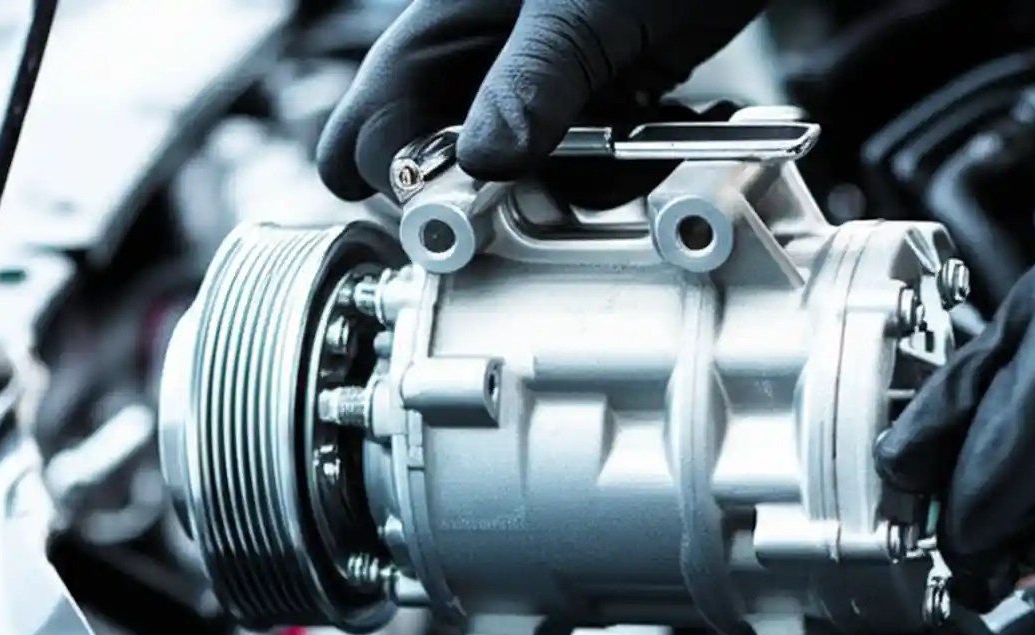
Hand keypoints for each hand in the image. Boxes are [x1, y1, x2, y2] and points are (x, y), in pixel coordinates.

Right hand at [316, 0, 766, 200]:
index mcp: (444, 26)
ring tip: (630, 144)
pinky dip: (622, 170)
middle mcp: (482, 65)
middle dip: (493, 200)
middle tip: (540, 194)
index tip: (459, 213)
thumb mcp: (581, 6)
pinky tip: (661, 130)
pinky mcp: (597, 105)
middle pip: (443, 171)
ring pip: (521, 183)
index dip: (406, 184)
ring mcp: (540, 90)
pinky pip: (584, 171)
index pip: (373, 132)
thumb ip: (532, 79)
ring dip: (576, 187)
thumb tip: (485, 160)